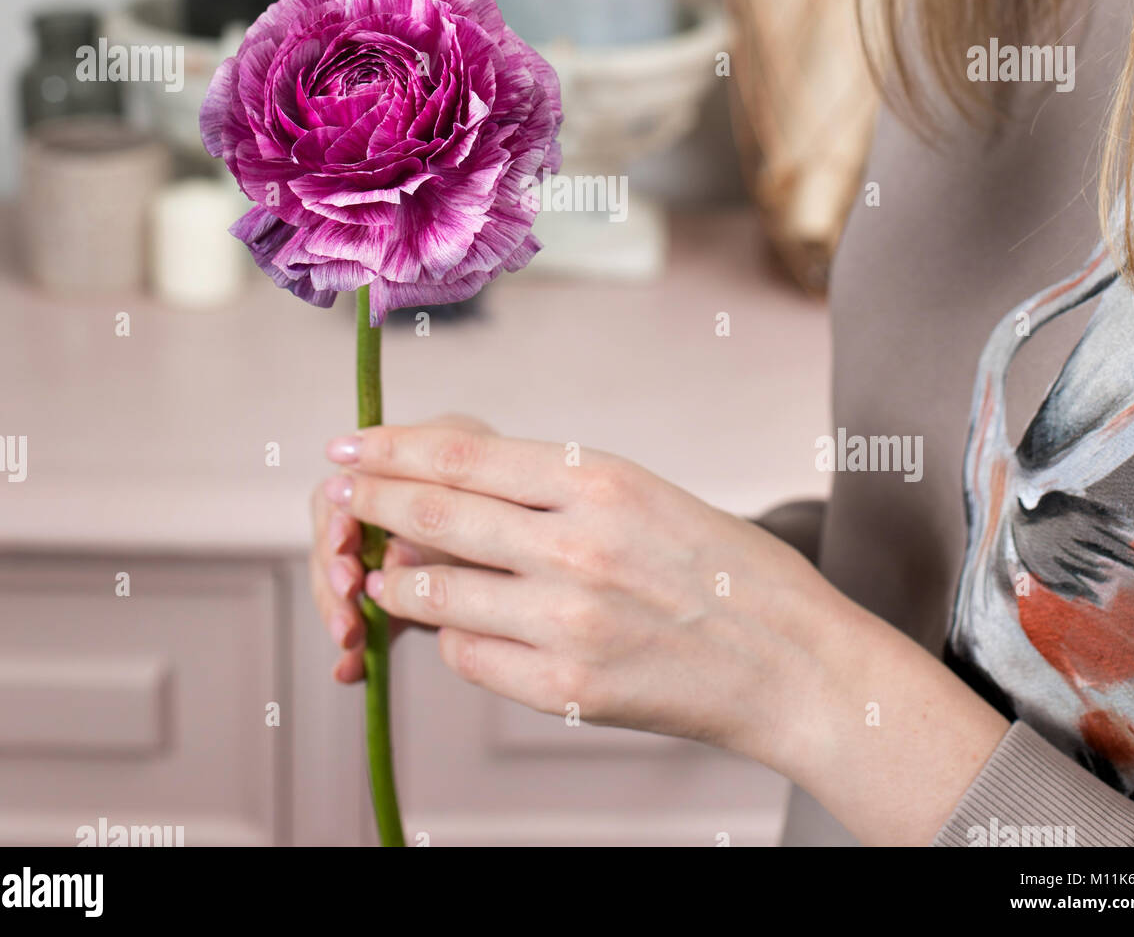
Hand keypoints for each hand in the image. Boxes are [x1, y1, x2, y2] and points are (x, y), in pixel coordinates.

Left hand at [314, 419, 1010, 844]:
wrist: (794, 664)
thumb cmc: (727, 570)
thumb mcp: (647, 496)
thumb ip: (555, 493)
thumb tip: (456, 493)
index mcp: (602, 481)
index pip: (464, 453)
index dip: (392, 446)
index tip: (353, 445)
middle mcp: (577, 544)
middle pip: (435, 512)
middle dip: (372, 500)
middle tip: (339, 496)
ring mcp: (568, 621)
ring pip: (435, 590)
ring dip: (396, 580)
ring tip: (386, 574)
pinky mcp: (567, 690)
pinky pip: (469, 656)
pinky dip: (453, 636)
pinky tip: (464, 626)